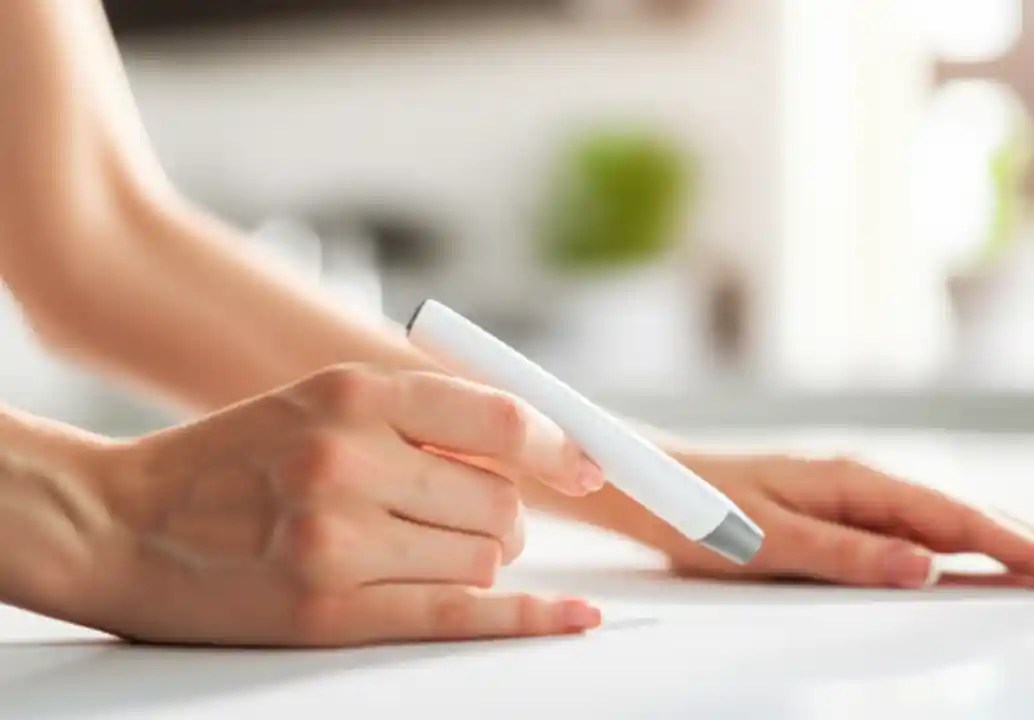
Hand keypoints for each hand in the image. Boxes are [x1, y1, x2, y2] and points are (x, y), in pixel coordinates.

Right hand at [64, 365, 605, 645]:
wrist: (120, 522)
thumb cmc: (232, 459)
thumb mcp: (319, 402)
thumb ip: (420, 415)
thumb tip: (535, 448)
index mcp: (353, 396)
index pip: (498, 419)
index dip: (560, 447)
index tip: (590, 467)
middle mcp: (349, 462)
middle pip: (499, 500)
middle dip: (506, 516)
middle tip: (478, 520)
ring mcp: (338, 542)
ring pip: (482, 560)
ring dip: (481, 560)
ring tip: (427, 551)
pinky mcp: (328, 613)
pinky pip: (457, 616)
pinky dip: (526, 618)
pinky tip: (571, 617)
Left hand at [650, 450, 1033, 590]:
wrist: (659, 485)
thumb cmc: (703, 513)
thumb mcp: (764, 542)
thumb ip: (845, 555)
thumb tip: (926, 567)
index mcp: (862, 483)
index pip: (967, 523)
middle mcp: (878, 483)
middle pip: (991, 517)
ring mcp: (875, 496)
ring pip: (976, 524)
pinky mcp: (864, 512)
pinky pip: (944, 532)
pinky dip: (996, 548)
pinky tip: (1023, 560)